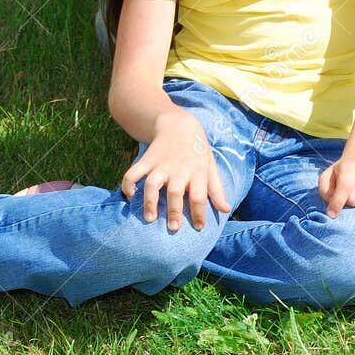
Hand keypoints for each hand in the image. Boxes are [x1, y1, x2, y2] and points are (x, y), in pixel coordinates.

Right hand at [120, 111, 230, 232]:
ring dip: (150, 201)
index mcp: (198, 172)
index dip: (200, 212)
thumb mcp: (211, 167)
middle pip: (176, 191)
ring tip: (150, 218)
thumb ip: (217, 189)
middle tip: (173, 228)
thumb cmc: (197, 152)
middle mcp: (179, 169)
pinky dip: (128, 184)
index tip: (199, 227)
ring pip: (153, 184)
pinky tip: (130, 195)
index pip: (200, 195)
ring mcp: (161, 164)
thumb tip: (226, 210)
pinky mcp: (146, 160)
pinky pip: (133, 172)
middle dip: (174, 210)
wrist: (179, 126)